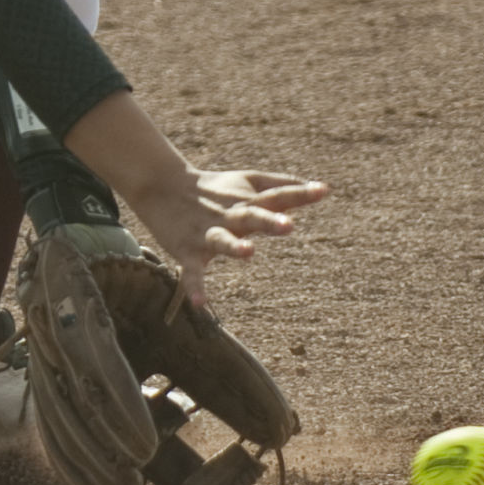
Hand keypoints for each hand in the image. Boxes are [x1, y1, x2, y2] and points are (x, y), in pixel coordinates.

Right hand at [128, 169, 329, 308]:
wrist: (161, 185)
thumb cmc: (213, 187)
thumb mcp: (246, 180)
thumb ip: (282, 184)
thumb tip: (322, 187)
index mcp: (247, 199)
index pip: (277, 195)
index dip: (300, 194)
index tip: (323, 190)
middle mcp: (229, 215)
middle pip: (252, 216)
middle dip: (269, 221)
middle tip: (289, 226)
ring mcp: (208, 233)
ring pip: (223, 240)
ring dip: (234, 247)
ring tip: (248, 252)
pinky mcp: (188, 251)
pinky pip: (192, 272)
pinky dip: (195, 288)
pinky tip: (201, 305)